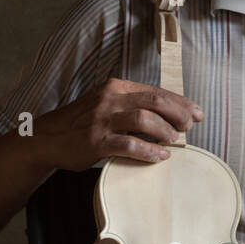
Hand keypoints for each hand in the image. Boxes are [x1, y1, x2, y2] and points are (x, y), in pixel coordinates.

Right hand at [32, 77, 204, 170]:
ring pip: (144, 120)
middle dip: (179, 114)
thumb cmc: (82, 122)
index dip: (181, 102)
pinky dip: (149, 151)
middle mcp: (110, 99)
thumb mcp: (106, 104)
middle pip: (155, 102)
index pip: (156, 91)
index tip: (197, 112)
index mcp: (115, 87)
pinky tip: (160, 156)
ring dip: (165, 131)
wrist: (47, 138)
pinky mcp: (95, 141)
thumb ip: (131, 104)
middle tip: (190, 127)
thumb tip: (167, 115)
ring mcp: (102, 120)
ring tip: (176, 141)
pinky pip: (128, 144)